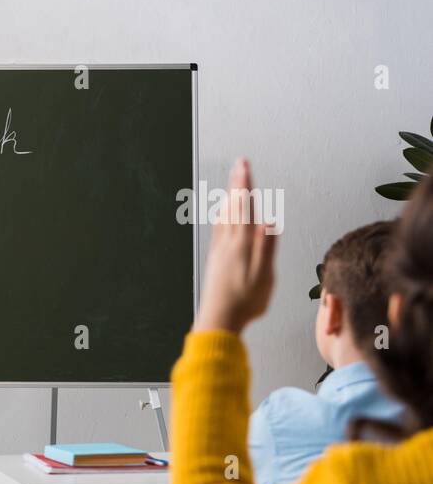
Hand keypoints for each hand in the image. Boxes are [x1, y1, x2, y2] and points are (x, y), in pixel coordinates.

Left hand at [194, 158, 277, 333]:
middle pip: (233, 207)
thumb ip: (266, 248)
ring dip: (230, 197)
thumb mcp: (263, 276)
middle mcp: (227, 244)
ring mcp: (219, 251)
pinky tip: (223, 215)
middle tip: (239, 164)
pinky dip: (223, 216)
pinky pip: (219, 230)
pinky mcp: (216, 259)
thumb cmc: (244, 302)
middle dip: (237, 184)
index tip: (244, 165)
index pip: (245, 208)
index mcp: (241, 245)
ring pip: (225, 217)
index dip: (245, 185)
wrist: (218, 319)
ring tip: (233, 183)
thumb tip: (268, 222)